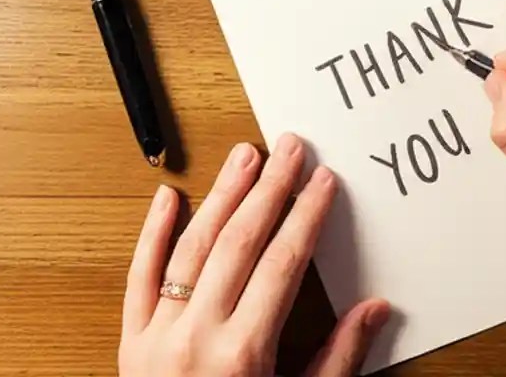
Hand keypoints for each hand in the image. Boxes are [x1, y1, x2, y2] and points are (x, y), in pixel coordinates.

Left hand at [119, 136, 388, 376]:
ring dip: (221, 196)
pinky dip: (151, 234)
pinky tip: (167, 198)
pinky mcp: (129, 343)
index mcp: (244, 354)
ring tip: (243, 157)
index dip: (306, 216)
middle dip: (270, 189)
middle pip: (239, 242)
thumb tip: (375, 310)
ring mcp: (158, 336)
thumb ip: (337, 358)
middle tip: (291, 149)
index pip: (283, 264)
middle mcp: (197, 337)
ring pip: (192, 248)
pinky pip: (138, 277)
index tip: (323, 182)